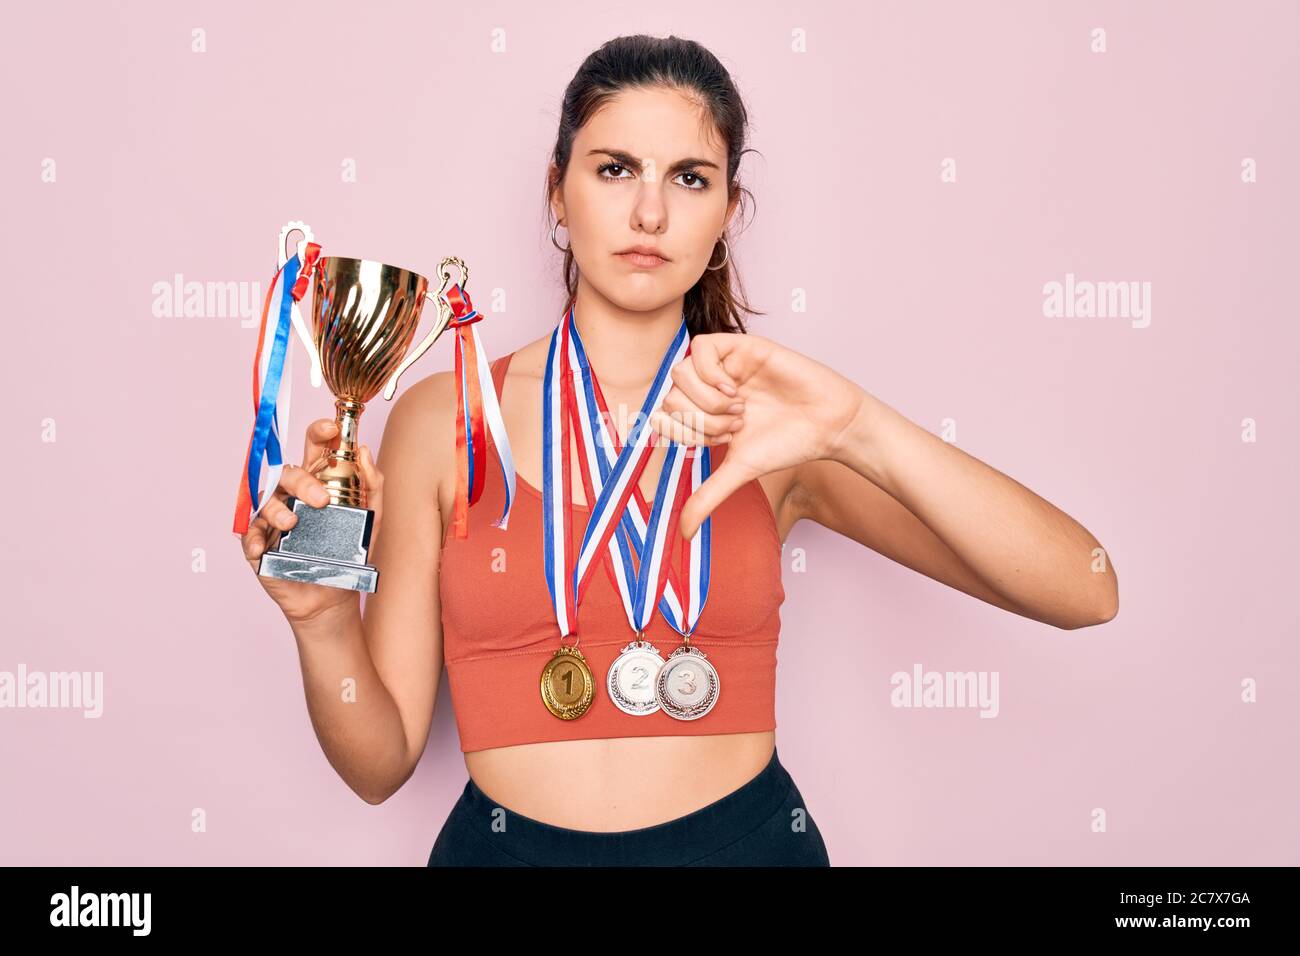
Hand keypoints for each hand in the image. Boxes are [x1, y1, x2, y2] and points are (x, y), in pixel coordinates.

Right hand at [239, 418, 384, 624]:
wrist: (333, 595)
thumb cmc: (348, 551)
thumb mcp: (371, 518)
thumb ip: (372, 484)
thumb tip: (364, 449)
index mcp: (317, 482)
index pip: (313, 449)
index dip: (319, 433)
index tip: (331, 427)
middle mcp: (292, 495)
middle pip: (287, 473)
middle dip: (302, 481)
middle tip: (321, 500)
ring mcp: (273, 518)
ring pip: (265, 499)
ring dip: (277, 509)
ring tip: (293, 524)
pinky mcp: (259, 543)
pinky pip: (249, 534)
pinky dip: (253, 539)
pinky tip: (262, 548)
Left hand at [648, 332, 863, 539]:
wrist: (828, 424)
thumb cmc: (788, 444)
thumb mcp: (739, 471)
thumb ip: (707, 497)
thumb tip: (683, 535)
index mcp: (703, 414)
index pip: (663, 418)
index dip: (682, 433)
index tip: (719, 441)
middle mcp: (709, 389)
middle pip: (670, 396)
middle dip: (700, 419)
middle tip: (736, 425)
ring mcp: (723, 366)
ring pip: (679, 372)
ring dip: (706, 398)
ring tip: (739, 409)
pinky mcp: (740, 346)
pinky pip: (701, 347)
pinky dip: (710, 373)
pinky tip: (733, 388)